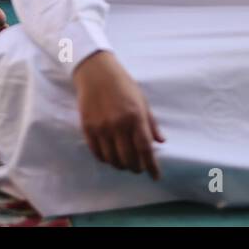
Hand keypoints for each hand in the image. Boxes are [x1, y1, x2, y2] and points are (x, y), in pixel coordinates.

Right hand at [72, 51, 164, 178]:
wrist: (96, 72)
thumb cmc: (123, 84)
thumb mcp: (142, 100)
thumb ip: (151, 122)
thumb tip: (161, 141)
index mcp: (135, 116)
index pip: (145, 148)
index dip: (152, 166)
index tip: (155, 176)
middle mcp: (118, 124)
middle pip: (129, 158)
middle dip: (136, 168)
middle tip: (138, 168)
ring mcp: (102, 127)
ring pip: (112, 159)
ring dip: (120, 165)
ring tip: (124, 163)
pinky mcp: (88, 128)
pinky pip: (97, 153)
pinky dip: (105, 159)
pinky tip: (110, 156)